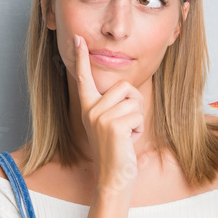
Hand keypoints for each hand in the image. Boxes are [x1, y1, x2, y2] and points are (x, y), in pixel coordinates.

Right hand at [72, 35, 143, 195]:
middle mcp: (90, 110)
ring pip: (134, 100)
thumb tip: (123, 89)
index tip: (78, 38)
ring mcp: (99, 117)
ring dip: (138, 117)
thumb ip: (113, 106)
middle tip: (127, 125)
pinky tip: (128, 141)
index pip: (83, 77)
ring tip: (127, 134)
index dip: (81, 57)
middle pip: (124, 87)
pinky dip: (139, 129)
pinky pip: (138, 115)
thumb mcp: (111, 124)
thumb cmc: (116, 151)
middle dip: (135, 104)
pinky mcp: (113, 126)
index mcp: (87, 107)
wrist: (113, 178)